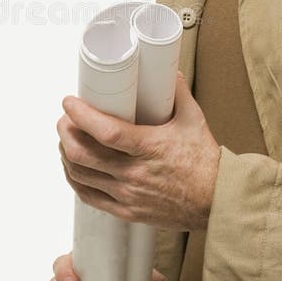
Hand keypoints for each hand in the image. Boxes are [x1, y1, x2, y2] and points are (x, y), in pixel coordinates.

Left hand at [57, 72, 219, 230]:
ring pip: (81, 175)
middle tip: (65, 118)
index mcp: (149, 148)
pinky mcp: (126, 211)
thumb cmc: (205, 162)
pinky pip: (89, 196)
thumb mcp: (194, 120)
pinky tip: (74, 167)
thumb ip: (178, 92)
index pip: (105, 131)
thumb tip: (167, 70)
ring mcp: (128, 195)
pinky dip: (75, 179)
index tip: (69, 102)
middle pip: (83, 154)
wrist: (216, 202)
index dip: (81, 115)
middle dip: (66, 132)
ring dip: (66, 154)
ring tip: (67, 139)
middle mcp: (134, 174)